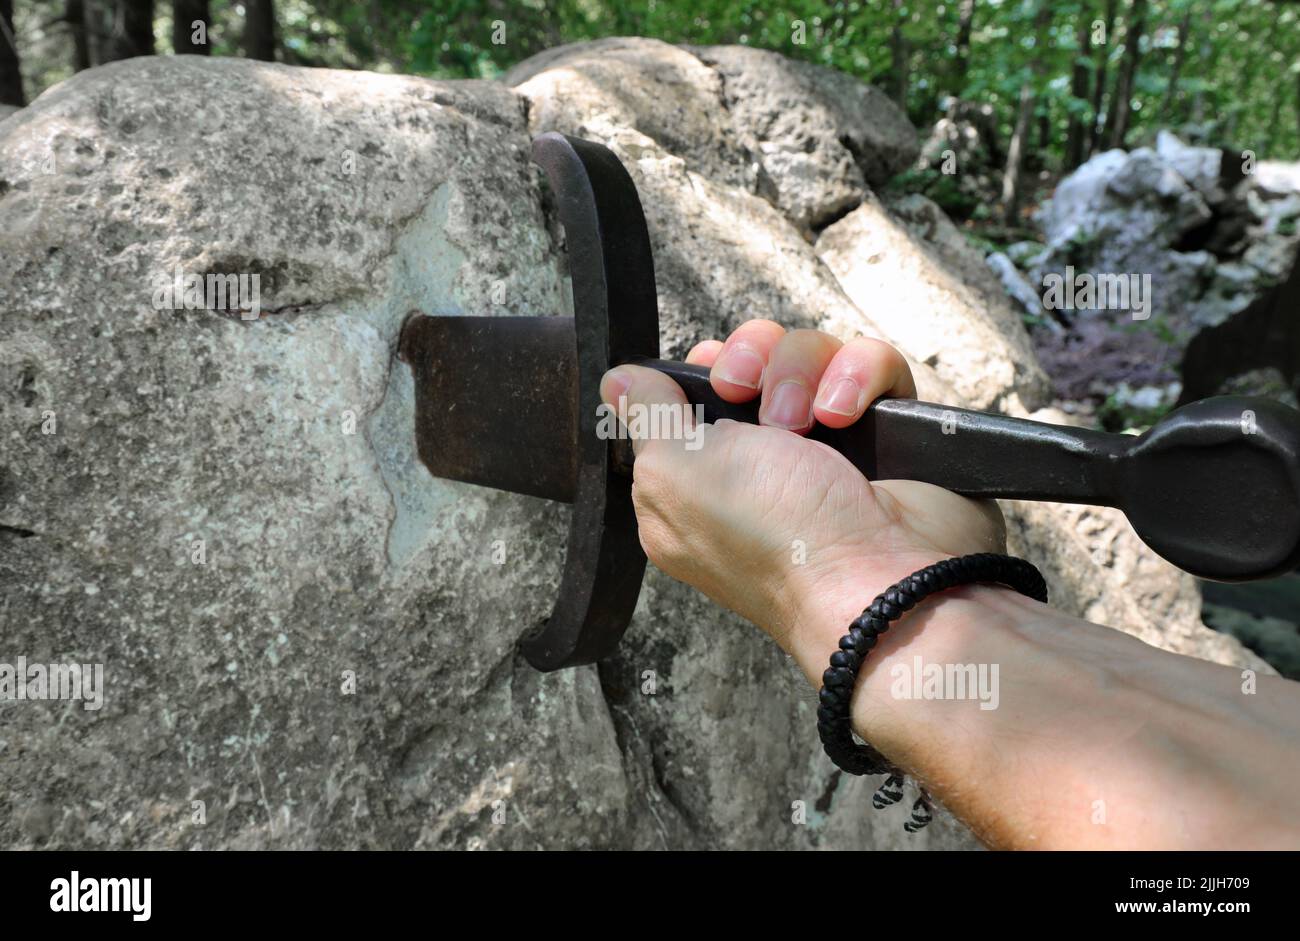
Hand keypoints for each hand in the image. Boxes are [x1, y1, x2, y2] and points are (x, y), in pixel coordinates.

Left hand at [600, 319, 1004, 681]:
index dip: (703, 369)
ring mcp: (824, 443)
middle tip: (753, 399)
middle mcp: (759, 458)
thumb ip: (645, 418)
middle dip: (754, 358)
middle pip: (753, 356)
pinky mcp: (880, 430)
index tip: (712, 380)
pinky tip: (849, 414)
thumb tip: (618, 381)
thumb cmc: (770, 537)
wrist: (881, 580)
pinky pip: (871, 362)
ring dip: (804, 372)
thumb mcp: (674, 474)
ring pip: (810, 351)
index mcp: (697, 476)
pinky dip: (859, 377)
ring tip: (812, 421)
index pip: (691, 389)